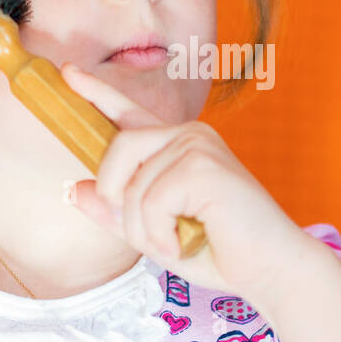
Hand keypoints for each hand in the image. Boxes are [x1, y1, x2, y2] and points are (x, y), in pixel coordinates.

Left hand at [60, 62, 311, 304]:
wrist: (273, 269)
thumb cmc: (222, 251)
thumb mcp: (155, 234)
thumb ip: (116, 211)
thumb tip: (72, 188)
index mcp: (176, 146)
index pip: (128, 113)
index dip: (96, 92)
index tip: (67, 72)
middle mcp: (188, 135)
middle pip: (117, 149)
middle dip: (119, 199)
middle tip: (151, 233)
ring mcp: (197, 145)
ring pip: (132, 184)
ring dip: (144, 228)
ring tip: (177, 241)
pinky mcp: (203, 166)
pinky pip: (151, 201)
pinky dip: (160, 233)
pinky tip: (186, 241)